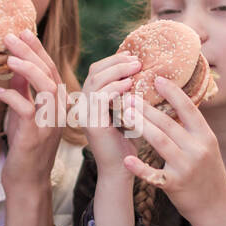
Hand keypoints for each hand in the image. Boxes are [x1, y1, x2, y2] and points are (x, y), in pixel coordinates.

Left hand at [0, 29, 64, 188]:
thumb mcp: (25, 114)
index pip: (50, 68)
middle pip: (49, 72)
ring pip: (45, 87)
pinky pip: (27, 109)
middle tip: (9, 35)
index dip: (37, 48)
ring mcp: (50, 123)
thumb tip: (16, 67)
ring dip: (27, 68)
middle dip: (30, 51)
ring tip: (8, 56)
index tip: (21, 31)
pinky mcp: (36, 135)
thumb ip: (24, 91)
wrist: (28, 182)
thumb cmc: (26, 148)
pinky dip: (12, 97)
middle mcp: (59, 110)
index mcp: (58, 102)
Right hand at [79, 52, 142, 177]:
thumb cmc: (128, 141)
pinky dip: (114, 88)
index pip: (96, 71)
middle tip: (137, 60)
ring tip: (136, 67)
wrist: (121, 169)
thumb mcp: (127, 111)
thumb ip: (129, 94)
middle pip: (94, 72)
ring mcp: (85, 114)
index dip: (113, 61)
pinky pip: (99, 97)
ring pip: (96, 81)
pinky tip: (129, 85)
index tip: (132, 56)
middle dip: (117, 62)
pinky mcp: (91, 123)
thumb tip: (142, 71)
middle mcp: (83, 105)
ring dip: (117, 71)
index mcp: (90, 100)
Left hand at [121, 75, 225, 222]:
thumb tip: (176, 103)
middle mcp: (198, 149)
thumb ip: (192, 129)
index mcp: (206, 137)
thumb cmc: (207, 173)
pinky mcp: (175, 185)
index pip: (189, 109)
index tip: (157, 78)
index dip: (172, 92)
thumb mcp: (207, 147)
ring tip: (125, 114)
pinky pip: (154, 174)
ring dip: (140, 126)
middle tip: (129, 96)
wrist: (216, 207)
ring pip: (159, 142)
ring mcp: (186, 167)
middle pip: (168, 123)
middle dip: (146, 108)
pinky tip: (127, 159)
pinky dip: (140, 168)